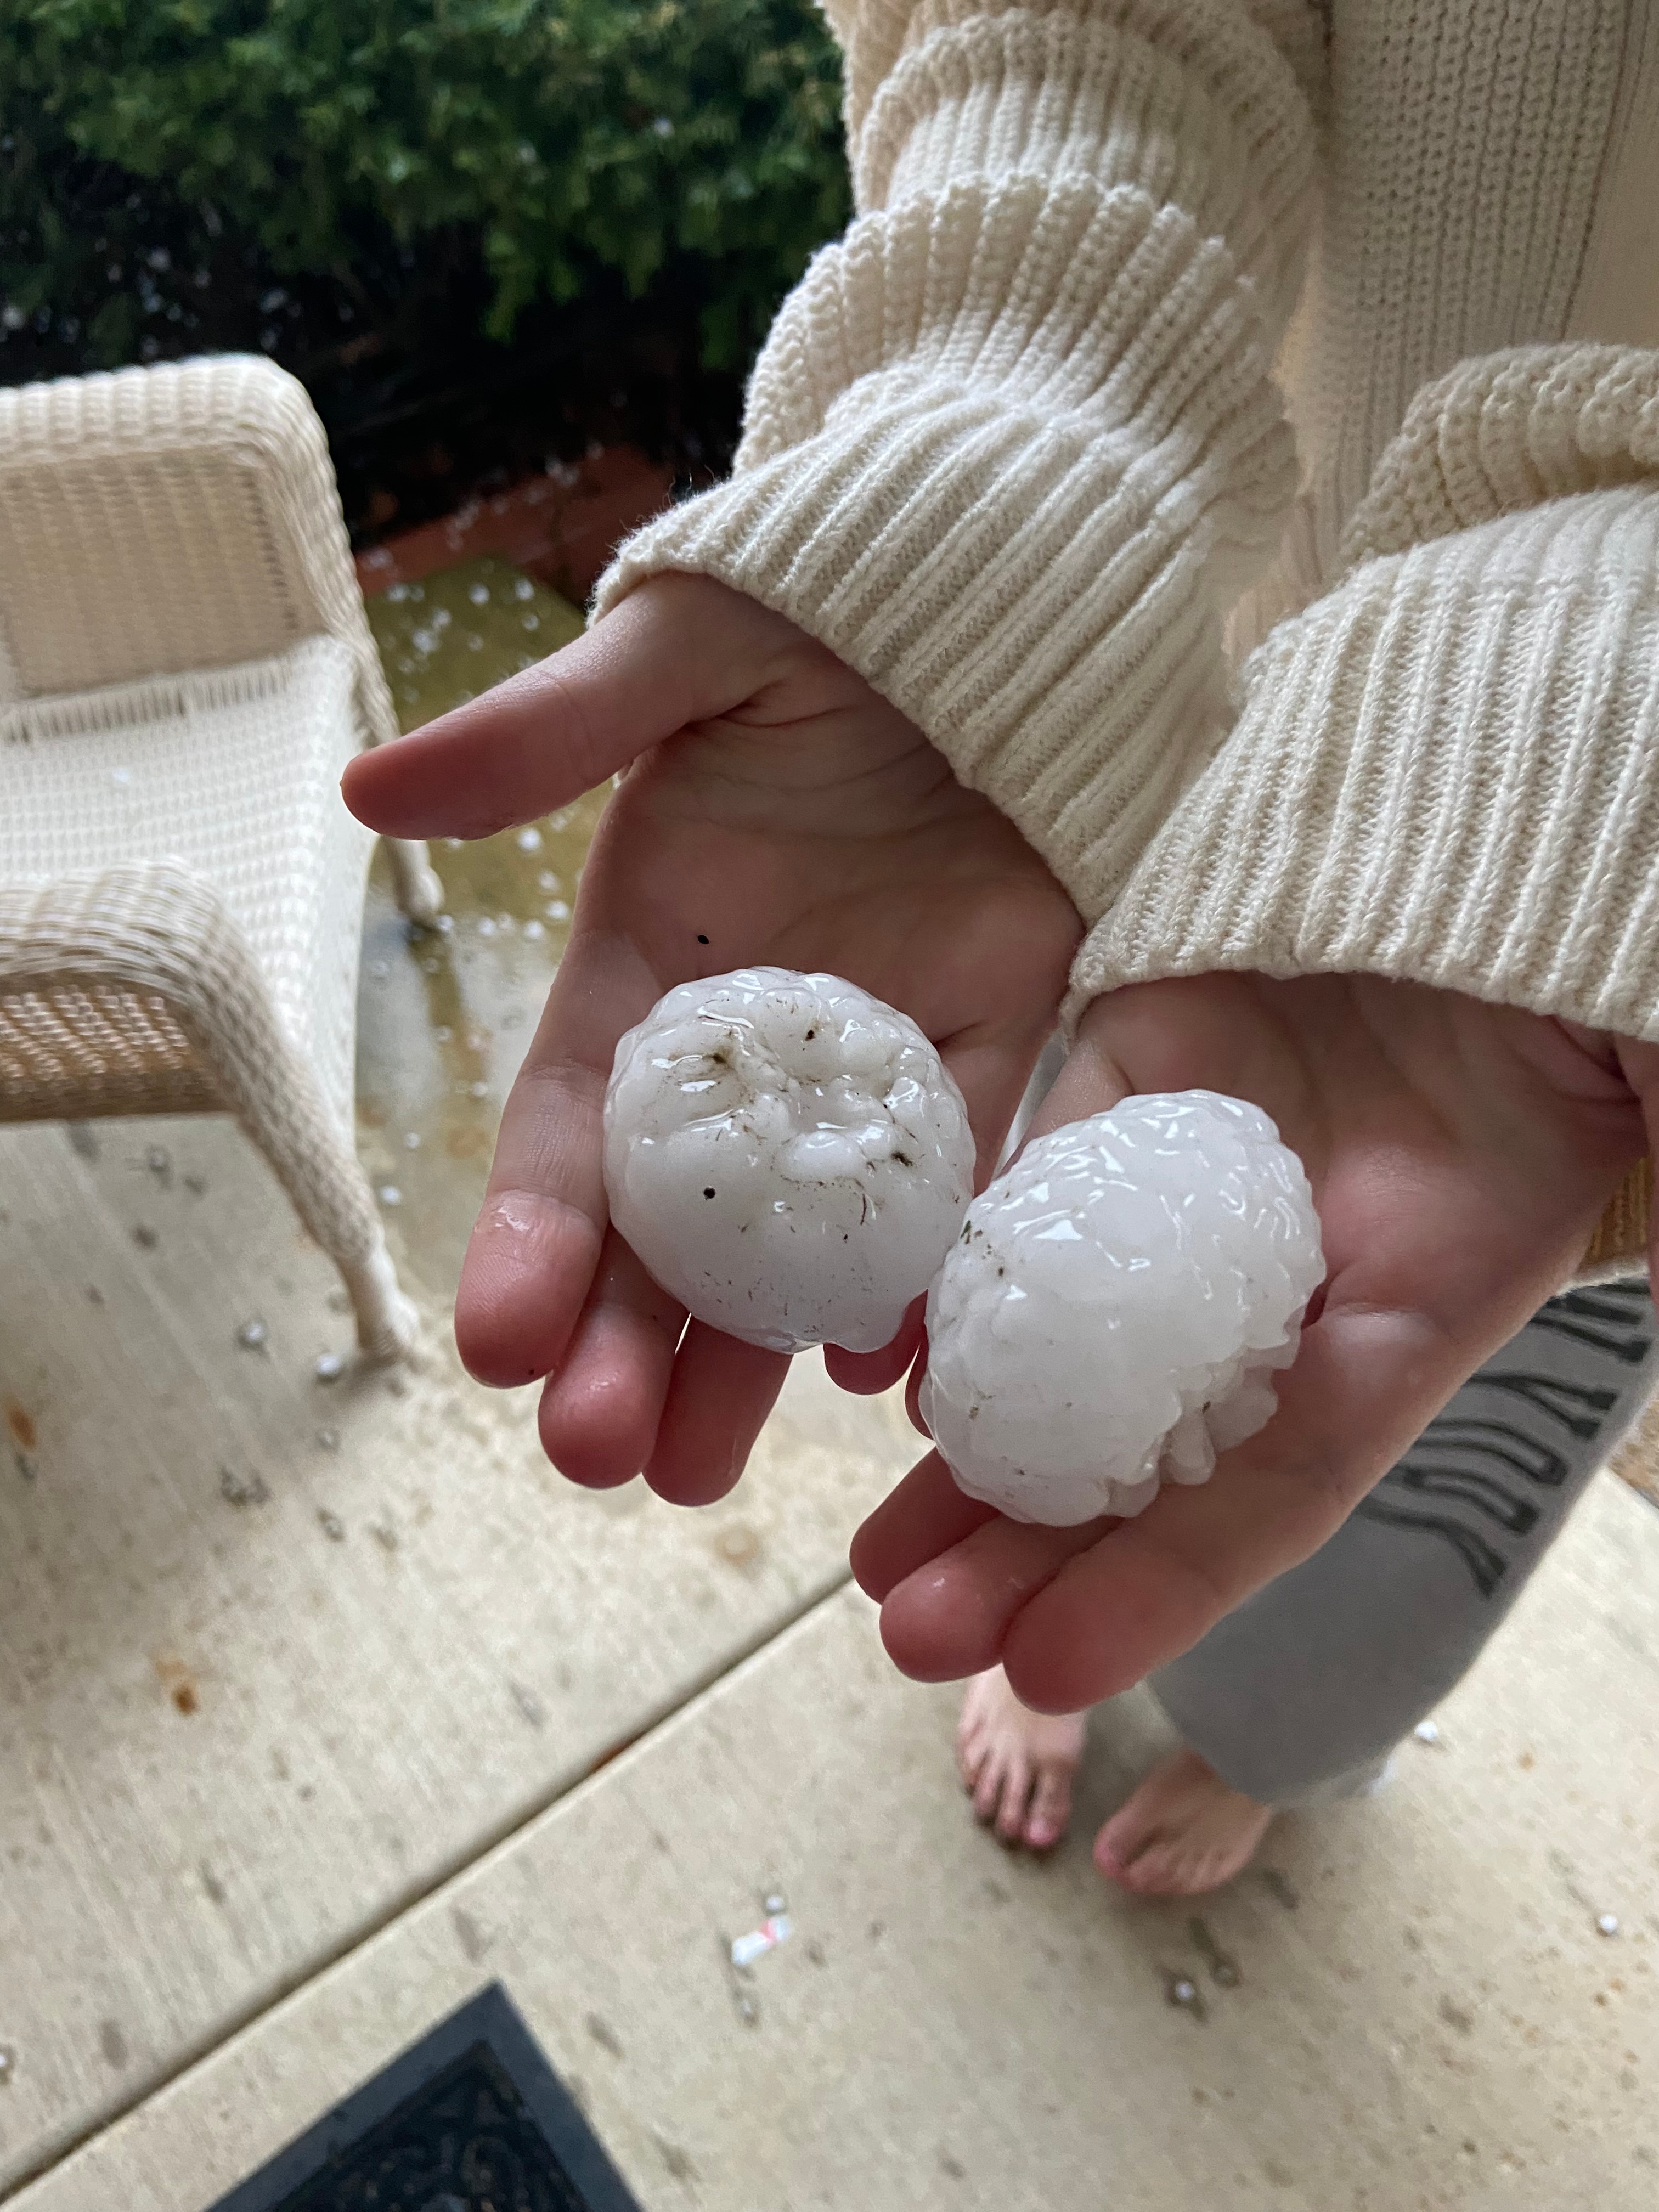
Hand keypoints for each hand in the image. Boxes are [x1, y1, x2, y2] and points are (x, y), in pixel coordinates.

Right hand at [344, 575, 1080, 1501]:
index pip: (570, 1125)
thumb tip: (370, 794)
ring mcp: (872, 1059)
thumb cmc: (822, 609)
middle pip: (672, 1225)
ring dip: (750, 1360)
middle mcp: (748, 1044)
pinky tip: (892, 1371)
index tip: (492, 1344)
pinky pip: (959, 1183)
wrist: (1000, 594)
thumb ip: (545, 734)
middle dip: (627, 1344)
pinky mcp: (993, 1044)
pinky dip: (925, 1277)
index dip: (530, 1230)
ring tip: (704, 1476)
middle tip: (601, 1462)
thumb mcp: (680, 651)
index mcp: (646, 964)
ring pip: (799, 1241)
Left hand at [851, 972, 1657, 1708]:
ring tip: (875, 1556)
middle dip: (1025, 1553)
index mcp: (1403, 1316)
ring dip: (969, 1455)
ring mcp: (1196, 1175)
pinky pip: (1029, 1185)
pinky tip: (890, 1361)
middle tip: (906, 1634)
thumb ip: (1637, 1209)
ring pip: (1060, 1340)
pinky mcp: (1131, 1067)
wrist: (1509, 840)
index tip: (1047, 1671)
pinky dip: (963, 1278)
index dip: (1163, 1587)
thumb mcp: (1634, 1126)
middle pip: (1137, 1448)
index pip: (1270, 1489)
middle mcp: (1282, 1272)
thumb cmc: (1583, 992)